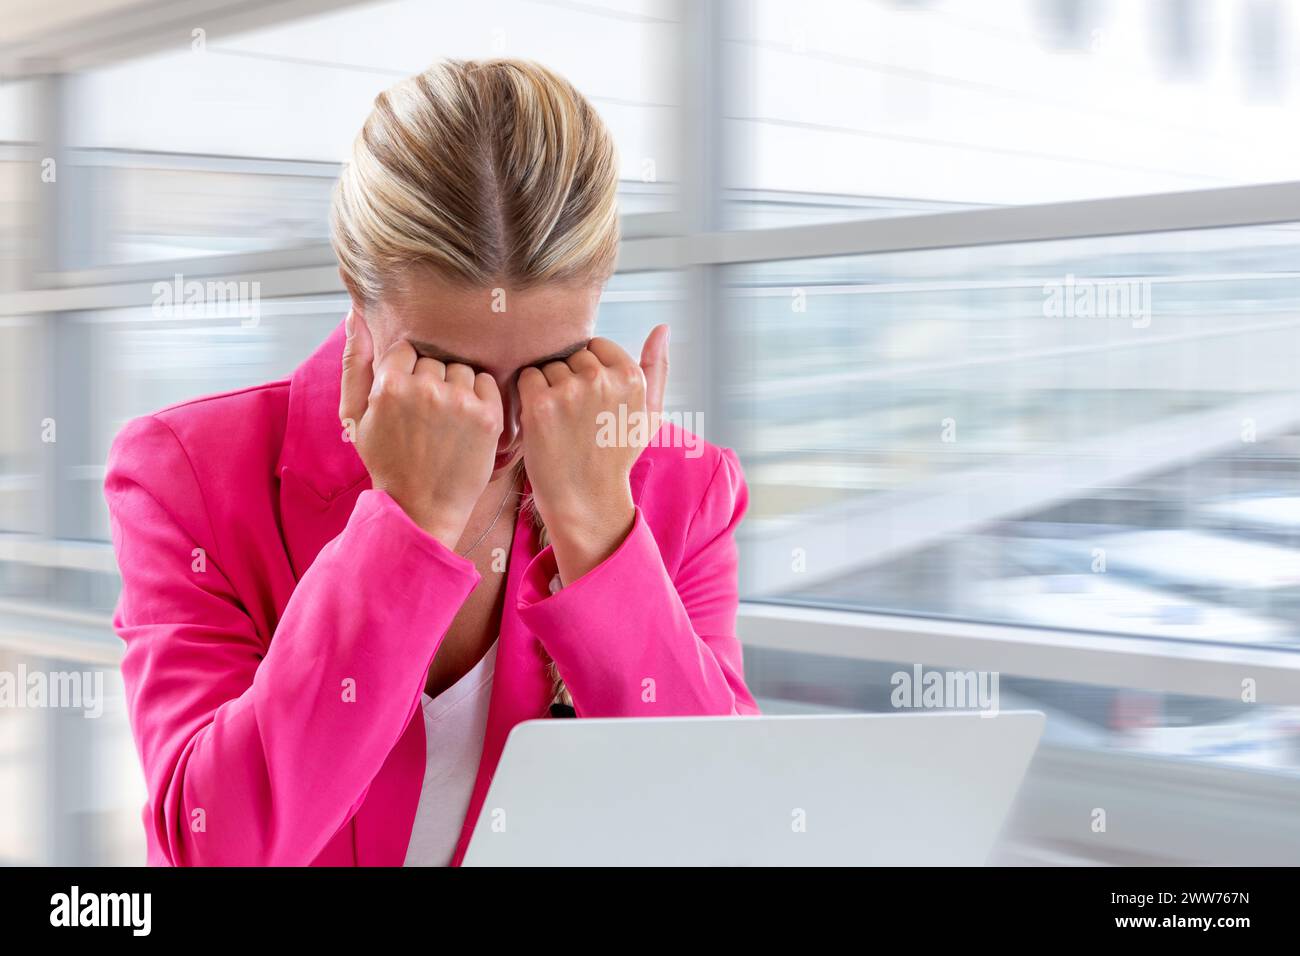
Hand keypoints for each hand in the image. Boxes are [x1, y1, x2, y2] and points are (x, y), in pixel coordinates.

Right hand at [339, 310, 503, 550]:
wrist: (422, 506)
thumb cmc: (387, 461)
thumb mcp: (357, 414)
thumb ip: (355, 361)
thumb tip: (356, 311)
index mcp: (390, 385)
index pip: (405, 350)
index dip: (406, 372)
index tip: (407, 399)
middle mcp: (427, 388)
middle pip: (435, 359)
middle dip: (431, 380)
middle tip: (426, 417)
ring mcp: (460, 401)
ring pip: (461, 369)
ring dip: (456, 388)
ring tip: (446, 421)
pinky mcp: (488, 415)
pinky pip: (486, 381)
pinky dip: (479, 396)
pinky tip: (466, 421)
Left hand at [518, 324, 668, 582]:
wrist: (587, 500)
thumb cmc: (616, 456)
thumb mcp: (649, 414)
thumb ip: (657, 367)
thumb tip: (663, 327)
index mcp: (630, 376)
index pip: (596, 347)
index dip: (589, 372)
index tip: (591, 402)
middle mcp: (601, 378)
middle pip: (570, 355)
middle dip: (568, 378)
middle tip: (574, 415)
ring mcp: (569, 390)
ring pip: (547, 366)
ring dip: (547, 388)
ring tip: (559, 422)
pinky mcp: (540, 405)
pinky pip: (527, 378)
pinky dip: (528, 397)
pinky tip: (542, 422)